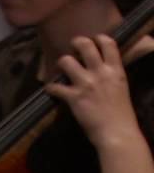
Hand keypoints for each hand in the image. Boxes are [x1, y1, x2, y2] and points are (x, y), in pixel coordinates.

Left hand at [46, 35, 142, 150]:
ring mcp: (86, 84)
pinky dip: (50, 89)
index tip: (93, 40)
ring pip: (65, 61)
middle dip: (75, 43)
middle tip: (72, 49)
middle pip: (84, 45)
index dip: (98, 38)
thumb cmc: (122, 115)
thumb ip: (111, 76)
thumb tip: (100, 69)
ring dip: (61, 64)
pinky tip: (52, 91)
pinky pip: (54, 87)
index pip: (108, 44)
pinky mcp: (73, 97)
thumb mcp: (121, 89)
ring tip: (62, 70)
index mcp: (116, 72)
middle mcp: (100, 73)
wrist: (118, 135)